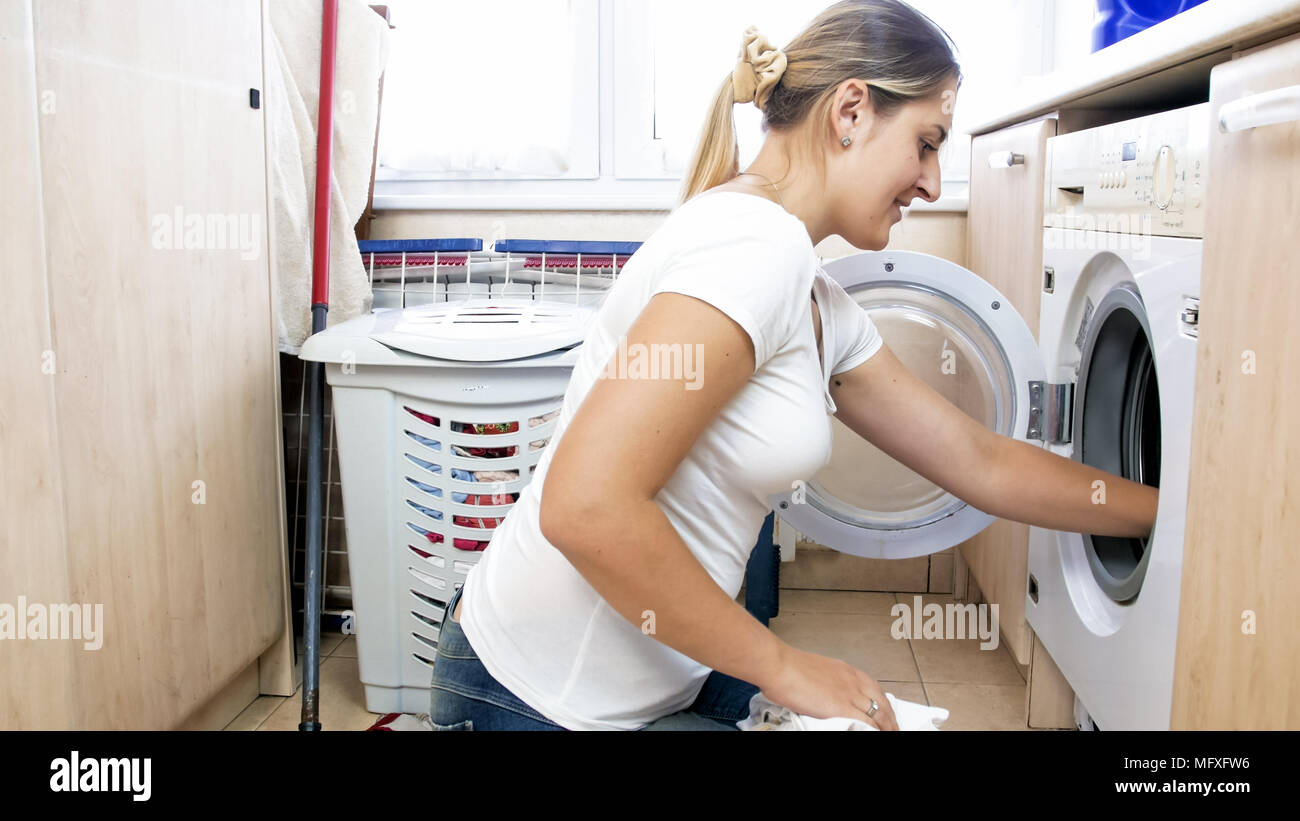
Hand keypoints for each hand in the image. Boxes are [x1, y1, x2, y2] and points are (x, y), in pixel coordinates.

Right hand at [758, 644, 898, 730]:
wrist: (780, 666)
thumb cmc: (788, 667)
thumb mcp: (816, 671)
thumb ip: (828, 682)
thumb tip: (827, 693)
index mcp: (846, 671)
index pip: (875, 689)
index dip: (883, 703)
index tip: (885, 711)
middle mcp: (852, 681)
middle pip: (882, 702)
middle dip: (890, 718)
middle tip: (893, 728)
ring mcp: (849, 694)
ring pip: (879, 714)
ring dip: (887, 727)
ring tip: (890, 734)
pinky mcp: (842, 708)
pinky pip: (867, 723)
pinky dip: (873, 730)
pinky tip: (875, 734)